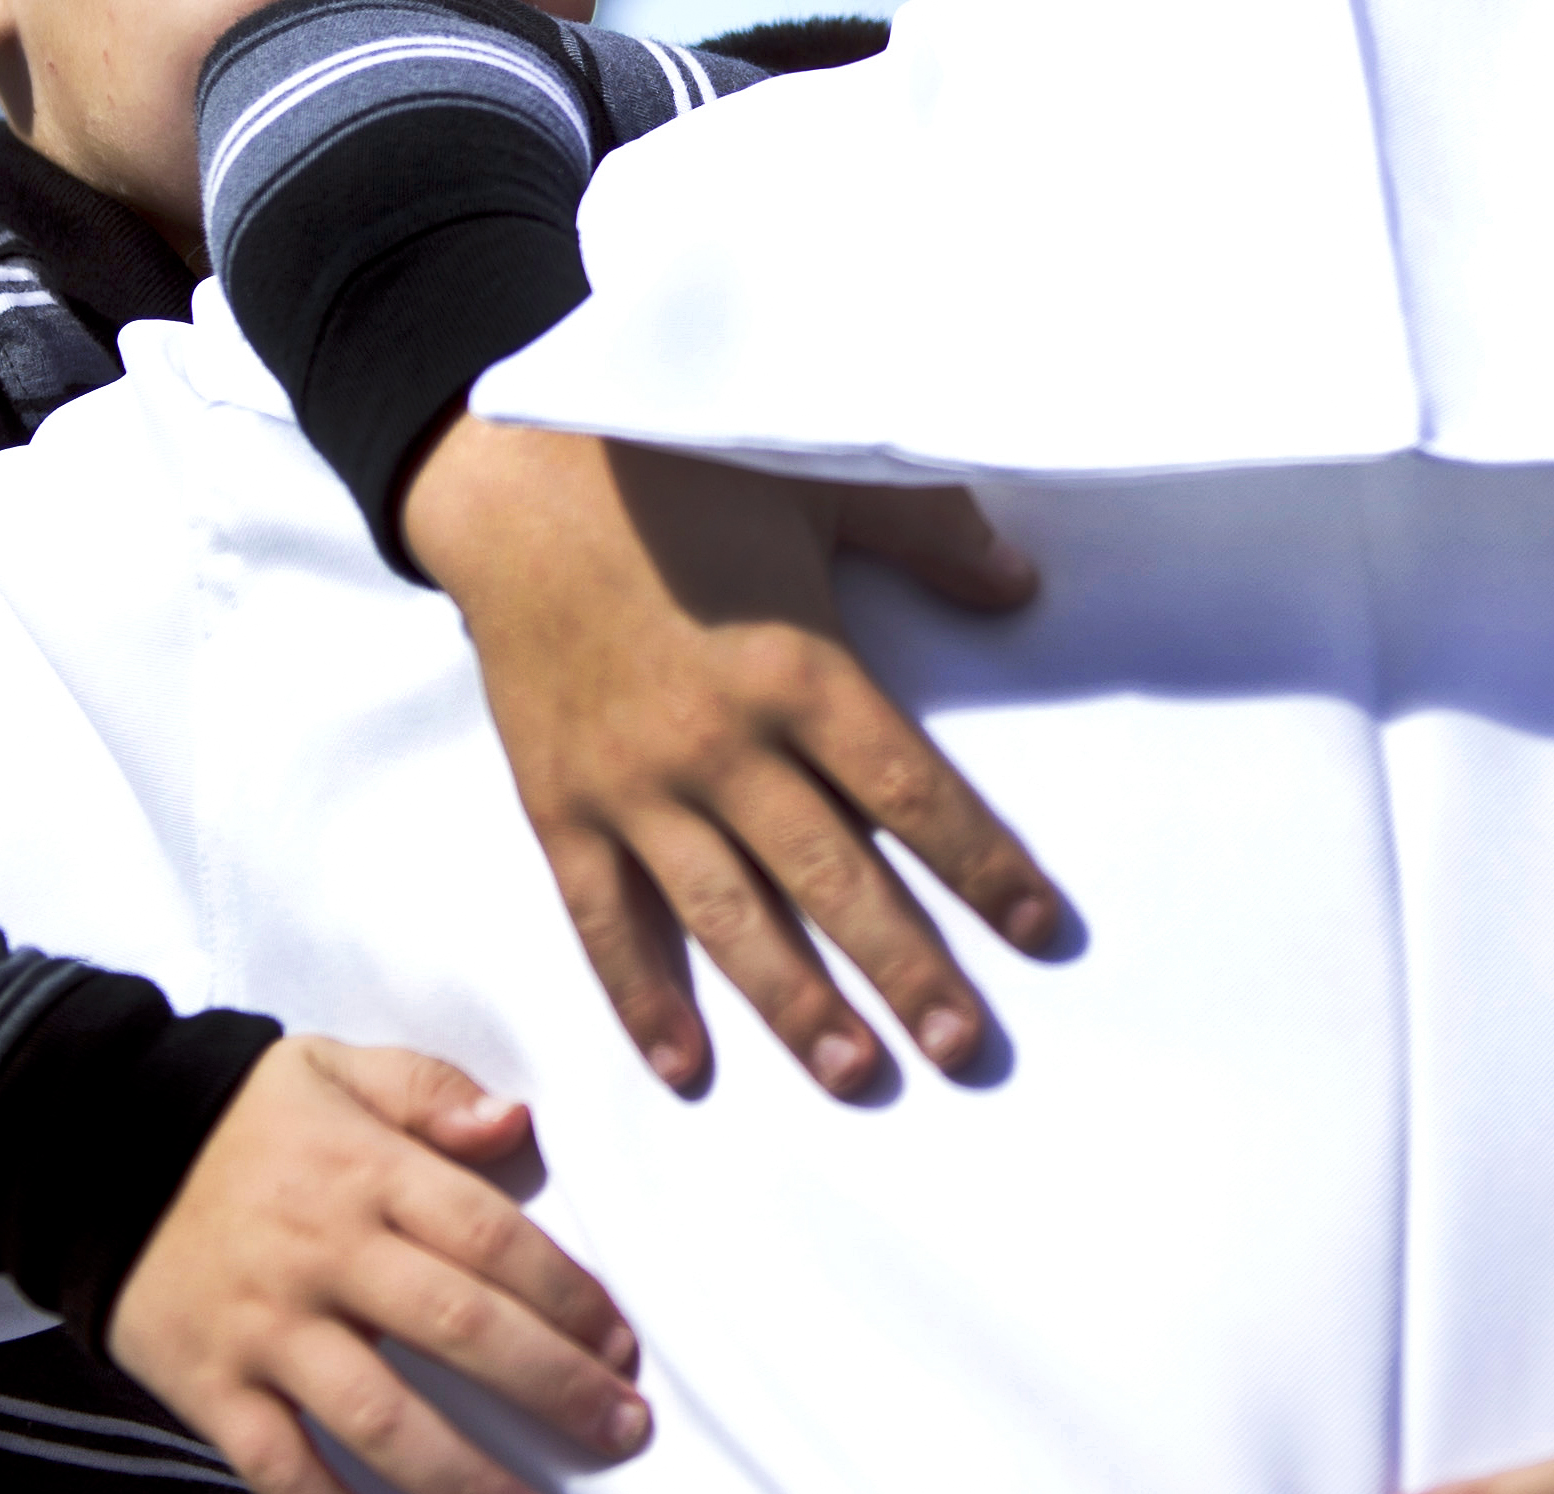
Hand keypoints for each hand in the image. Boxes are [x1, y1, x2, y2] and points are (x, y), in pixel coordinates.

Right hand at [110, 1037, 646, 1493]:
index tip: (621, 1344)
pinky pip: (279, 1465)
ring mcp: (266, 1328)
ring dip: (466, 1474)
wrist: (84, 1149)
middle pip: (459, 1329)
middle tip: (620, 1427)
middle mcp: (326, 1255)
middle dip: (553, 1385)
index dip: (567, 1295)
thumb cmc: (238, 1115)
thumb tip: (516, 1122)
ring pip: (381, 1416)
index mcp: (369, 1174)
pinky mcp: (209, 1387)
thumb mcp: (335, 1068)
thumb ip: (430, 1090)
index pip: (493, 1238)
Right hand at [402, 412, 1062, 1096]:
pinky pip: (603, 920)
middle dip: (905, 967)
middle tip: (963, 1048)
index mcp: (798, 671)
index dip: (983, 867)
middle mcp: (721, 746)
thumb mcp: (820, 479)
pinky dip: (642, 999)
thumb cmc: (677, 476)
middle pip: (833, 877)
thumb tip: (1025, 586)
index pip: (912, 794)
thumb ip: (931, 534)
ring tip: (858, 1078)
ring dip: (795, 1006)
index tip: (1042, 932)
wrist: (510, 481)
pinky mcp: (561, 805)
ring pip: (728, 919)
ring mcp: (635, 787)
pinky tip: (686, 1068)